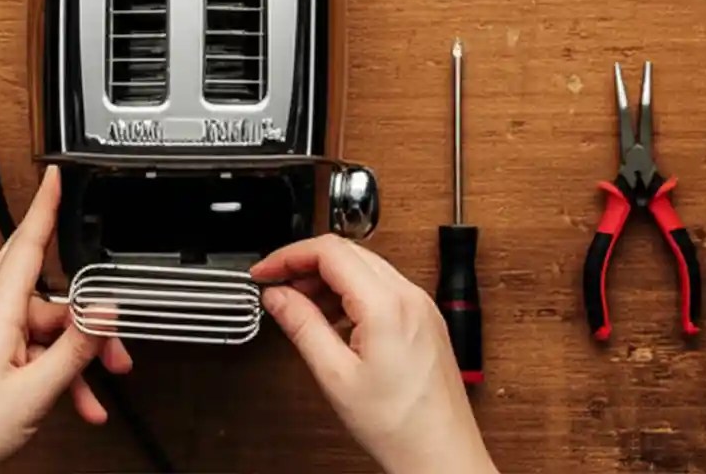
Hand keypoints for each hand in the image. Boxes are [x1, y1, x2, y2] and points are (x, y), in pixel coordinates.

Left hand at [0, 166, 131, 473]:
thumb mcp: (35, 392)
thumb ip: (75, 349)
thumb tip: (104, 313)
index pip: (26, 243)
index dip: (44, 205)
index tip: (54, 173)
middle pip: (47, 291)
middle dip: (86, 315)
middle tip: (115, 341)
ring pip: (44, 327)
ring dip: (75, 356)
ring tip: (97, 390)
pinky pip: (30, 348)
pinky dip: (55, 371)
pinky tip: (75, 401)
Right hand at [251, 235, 496, 473]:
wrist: (440, 454)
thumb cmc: (399, 425)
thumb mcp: (335, 375)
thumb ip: (302, 326)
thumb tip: (277, 296)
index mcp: (387, 305)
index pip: (329, 251)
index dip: (289, 256)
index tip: (265, 271)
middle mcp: (410, 296)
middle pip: (347, 253)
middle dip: (305, 264)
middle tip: (276, 286)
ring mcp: (421, 306)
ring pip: (364, 267)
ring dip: (327, 278)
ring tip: (299, 306)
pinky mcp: (424, 319)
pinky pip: (381, 287)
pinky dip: (350, 292)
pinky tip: (332, 319)